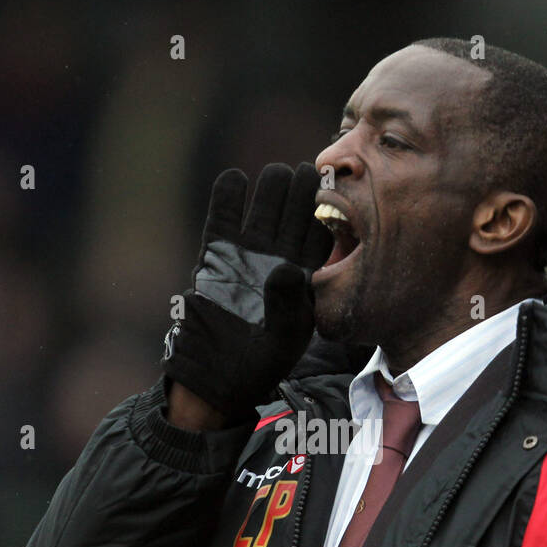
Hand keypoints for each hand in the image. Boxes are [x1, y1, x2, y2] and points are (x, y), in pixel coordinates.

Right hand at [161, 162, 332, 423]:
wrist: (215, 374)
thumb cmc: (258, 362)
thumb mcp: (284, 338)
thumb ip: (289, 305)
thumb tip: (286, 268)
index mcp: (305, 276)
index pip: (318, 234)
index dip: (327, 212)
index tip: (332, 192)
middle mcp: (278, 258)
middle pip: (292, 214)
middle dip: (299, 191)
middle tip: (303, 173)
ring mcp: (247, 252)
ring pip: (262, 209)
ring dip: (269, 189)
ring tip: (275, 173)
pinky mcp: (217, 253)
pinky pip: (223, 217)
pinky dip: (227, 197)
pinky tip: (234, 180)